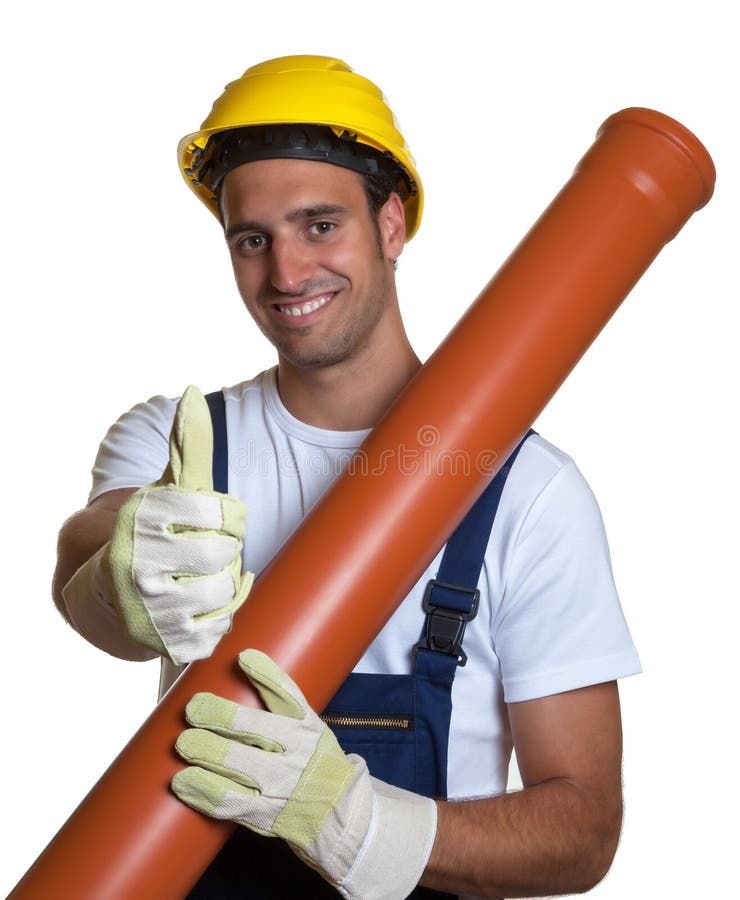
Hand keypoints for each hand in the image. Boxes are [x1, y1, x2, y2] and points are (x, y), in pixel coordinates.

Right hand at [103, 386, 252, 663]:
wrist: (107, 595)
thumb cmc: (150, 533)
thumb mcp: (164, 487)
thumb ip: (186, 445)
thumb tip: (192, 392)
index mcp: (143, 518)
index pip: (220, 512)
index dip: (226, 515)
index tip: (211, 517)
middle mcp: (141, 562)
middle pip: (225, 552)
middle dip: (222, 548)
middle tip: (205, 549)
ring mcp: (153, 607)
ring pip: (226, 589)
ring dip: (222, 582)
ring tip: (201, 575)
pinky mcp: (167, 641)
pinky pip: (221, 626)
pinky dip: (219, 616)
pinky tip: (200, 603)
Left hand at [172, 649, 436, 899]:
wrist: (336, 812)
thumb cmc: (312, 757)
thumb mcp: (307, 723)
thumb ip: (277, 696)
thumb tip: (243, 656)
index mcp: (305, 727)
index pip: (287, 695)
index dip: (266, 674)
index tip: (242, 658)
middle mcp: (295, 754)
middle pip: (256, 731)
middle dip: (220, 717)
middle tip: (193, 708)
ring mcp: (279, 786)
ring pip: (239, 768)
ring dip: (207, 754)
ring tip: (183, 743)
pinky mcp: (263, 813)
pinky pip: (229, 803)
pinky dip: (203, 792)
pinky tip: (182, 782)